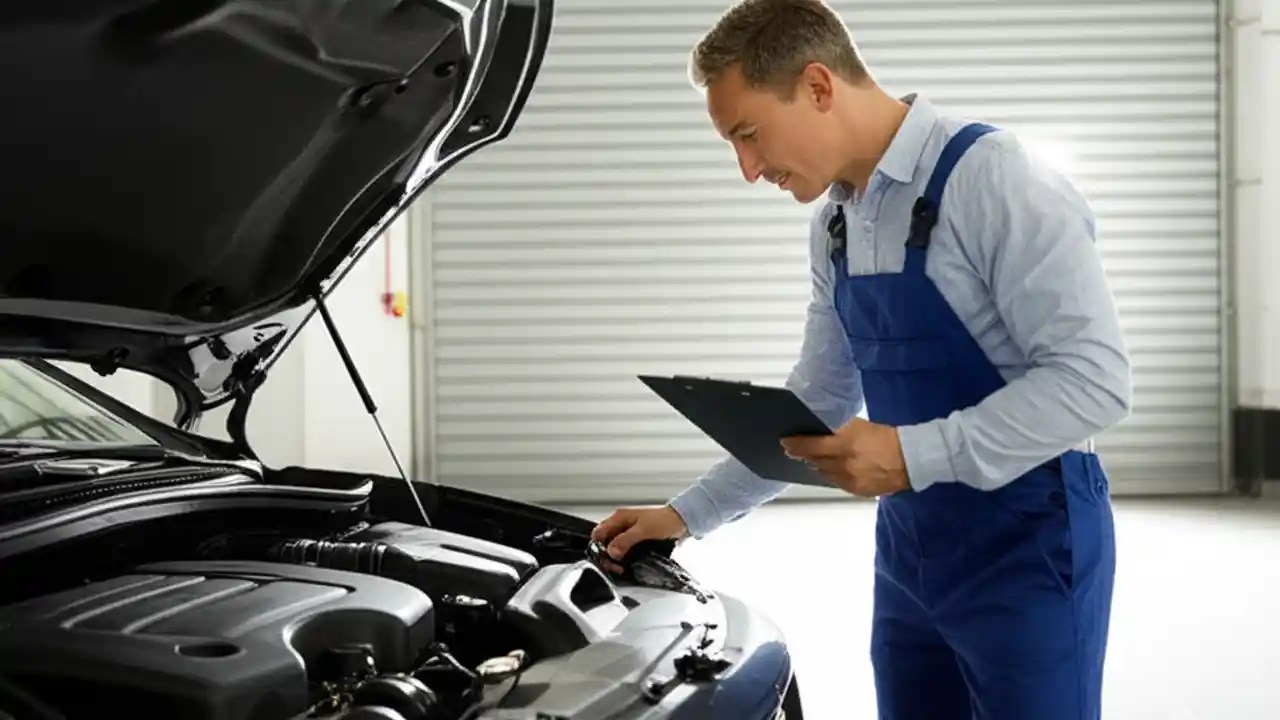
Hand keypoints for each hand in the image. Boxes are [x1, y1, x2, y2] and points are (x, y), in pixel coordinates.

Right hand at [590, 505, 688, 573]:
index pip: (599, 532)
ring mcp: (629, 531)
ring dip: (616, 557)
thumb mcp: (643, 530)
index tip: (605, 558)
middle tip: (615, 566)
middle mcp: (623, 523)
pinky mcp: (637, 538)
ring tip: (621, 567)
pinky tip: (628, 563)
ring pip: (615, 546)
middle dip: (607, 554)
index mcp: (620, 517)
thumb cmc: (665, 520)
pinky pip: (625, 549)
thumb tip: (611, 551)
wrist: (682, 521)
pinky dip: (625, 556)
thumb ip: (625, 540)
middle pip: (605, 541)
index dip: (598, 546)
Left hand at [780, 418, 910, 496]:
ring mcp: (850, 480)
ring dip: (817, 465)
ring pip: (824, 473)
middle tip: (794, 450)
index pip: (812, 445)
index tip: (785, 442)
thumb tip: (821, 433)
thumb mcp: (861, 427)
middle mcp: (845, 464)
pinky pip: (837, 482)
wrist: (910, 460)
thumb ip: (840, 431)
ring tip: (814, 459)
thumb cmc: (886, 438)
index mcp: (846, 444)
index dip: (795, 445)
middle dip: (804, 455)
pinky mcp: (856, 491)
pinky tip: (832, 469)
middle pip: (816, 461)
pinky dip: (832, 475)